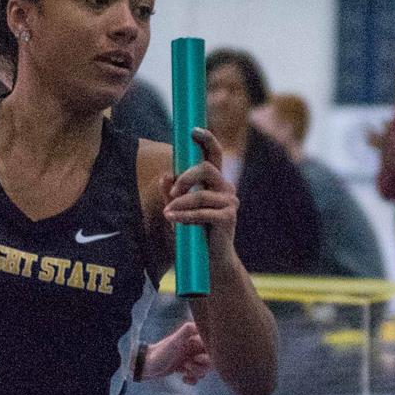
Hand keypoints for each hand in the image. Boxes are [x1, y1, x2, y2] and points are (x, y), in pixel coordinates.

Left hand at [141, 321, 212, 384]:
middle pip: (211, 360)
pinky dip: (192, 380)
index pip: (212, 348)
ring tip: (183, 370)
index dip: (208, 356)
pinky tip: (183, 378)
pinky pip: (197, 377)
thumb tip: (201, 324)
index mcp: (194, 339)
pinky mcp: (186, 368)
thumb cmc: (160, 352)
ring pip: (204, 369)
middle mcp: (194, 348)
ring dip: (196, 373)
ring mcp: (191, 358)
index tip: (196, 358)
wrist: (146, 366)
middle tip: (187, 364)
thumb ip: (187, 330)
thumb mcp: (174, 341)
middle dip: (201, 366)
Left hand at [162, 128, 239, 261]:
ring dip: (180, 203)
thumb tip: (165, 175)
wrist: (209, 263)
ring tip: (167, 214)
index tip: (192, 130)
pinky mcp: (228, 217)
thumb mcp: (177, 211)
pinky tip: (172, 220)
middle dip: (186, 176)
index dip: (205, 139)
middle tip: (172, 191)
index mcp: (215, 183)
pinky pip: (202, 211)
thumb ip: (171, 194)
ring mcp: (229, 202)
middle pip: (206, 168)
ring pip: (200, 193)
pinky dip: (184, 215)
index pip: (213, 154)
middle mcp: (225, 189)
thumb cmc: (193, 235)